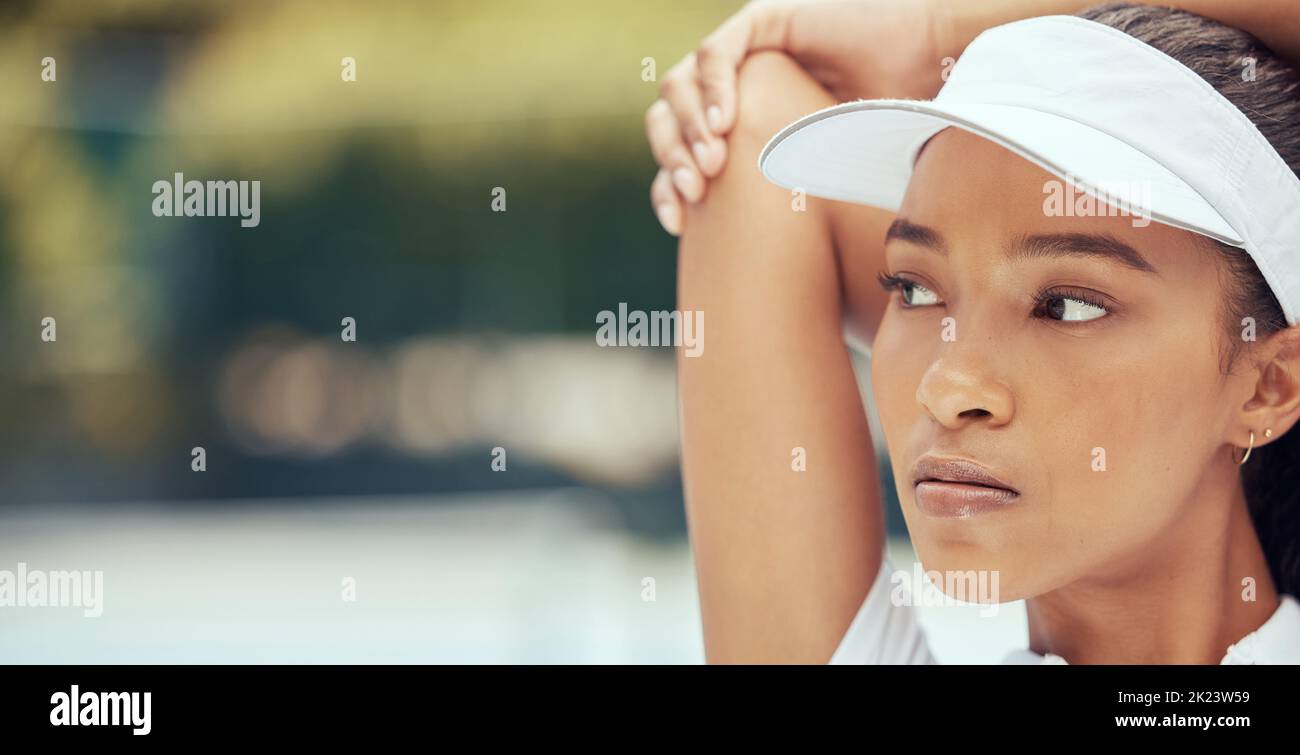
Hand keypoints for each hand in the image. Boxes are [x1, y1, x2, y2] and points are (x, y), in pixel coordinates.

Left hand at [646, 0, 945, 234]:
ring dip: (688, 129)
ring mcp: (742, 54)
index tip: (679, 225)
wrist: (932, 75)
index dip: (666, 191)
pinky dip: (713, 89)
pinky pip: (714, 54)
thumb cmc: (889, 136)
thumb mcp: (824, 189)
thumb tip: (791, 305)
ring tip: (711, 164)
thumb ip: (793, 223)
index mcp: (735, 132)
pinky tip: (725, 125)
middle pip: (666, 123)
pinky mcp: (761, 22)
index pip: (676, 160)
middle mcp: (731, 90)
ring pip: (679, 89)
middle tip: (694, 191)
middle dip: (672, 160)